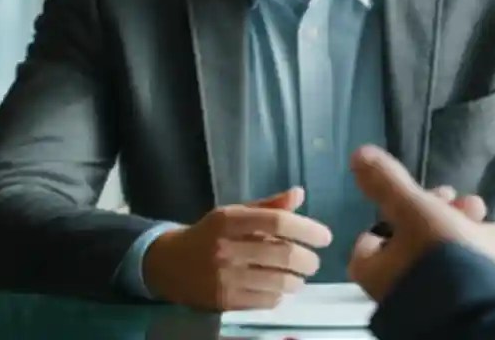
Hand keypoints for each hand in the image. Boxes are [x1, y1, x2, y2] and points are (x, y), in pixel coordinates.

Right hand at [143, 186, 331, 310]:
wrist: (169, 264)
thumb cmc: (209, 235)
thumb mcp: (233, 213)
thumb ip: (268, 206)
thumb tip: (300, 194)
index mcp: (229, 220)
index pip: (277, 222)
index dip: (307, 228)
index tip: (325, 236)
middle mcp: (226, 247)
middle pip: (283, 254)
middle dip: (308, 260)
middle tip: (314, 261)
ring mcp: (224, 277)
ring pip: (278, 281)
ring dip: (298, 280)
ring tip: (300, 276)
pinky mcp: (224, 301)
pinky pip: (265, 300)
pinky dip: (280, 295)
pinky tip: (279, 288)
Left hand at [347, 145, 494, 300]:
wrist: (487, 294)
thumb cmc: (439, 251)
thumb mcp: (412, 207)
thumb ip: (387, 182)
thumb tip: (357, 154)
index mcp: (376, 271)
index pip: (368, 240)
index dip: (386, 216)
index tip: (405, 199)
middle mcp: (398, 284)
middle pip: (407, 236)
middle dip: (429, 207)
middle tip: (446, 194)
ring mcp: (430, 288)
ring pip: (436, 242)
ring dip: (453, 215)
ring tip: (472, 206)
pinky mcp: (459, 287)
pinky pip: (458, 255)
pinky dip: (468, 235)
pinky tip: (482, 220)